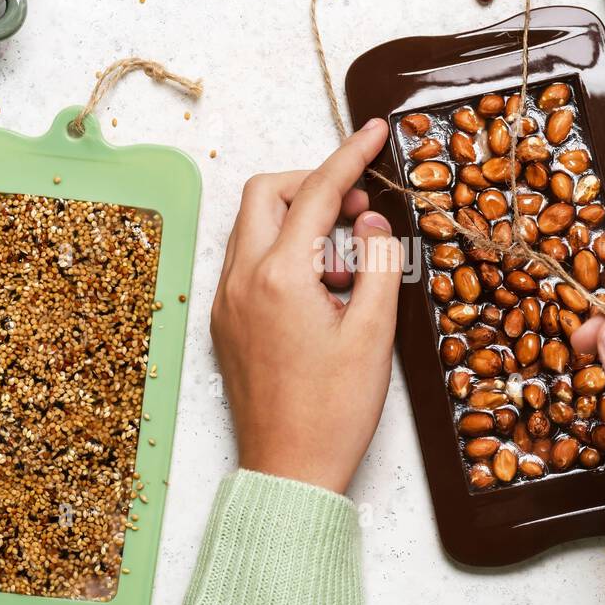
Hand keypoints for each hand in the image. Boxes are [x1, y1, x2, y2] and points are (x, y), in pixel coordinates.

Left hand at [210, 119, 402, 494]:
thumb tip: (372, 221)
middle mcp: (241, 281)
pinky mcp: (226, 324)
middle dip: (312, 183)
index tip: (373, 133)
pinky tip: (321, 287)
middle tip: (358, 206)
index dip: (349, 156)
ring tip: (345, 258)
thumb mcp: (374, 333)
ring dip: (298, 220)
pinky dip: (283, 252)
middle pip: (266, 193)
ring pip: (253, 226)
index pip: (316, 193)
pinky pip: (249, 262)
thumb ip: (379, 262)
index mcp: (278, 278)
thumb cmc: (334, 412)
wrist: (289, 472)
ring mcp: (227, 303)